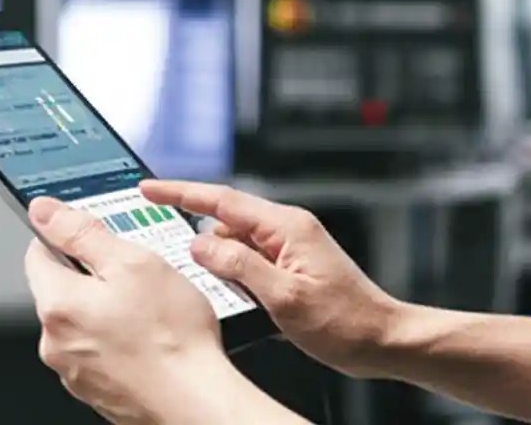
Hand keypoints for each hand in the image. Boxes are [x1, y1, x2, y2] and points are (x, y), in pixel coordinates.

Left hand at [23, 197, 243, 423]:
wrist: (195, 402)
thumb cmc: (172, 337)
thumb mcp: (133, 262)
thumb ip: (82, 233)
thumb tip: (44, 211)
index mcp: (57, 304)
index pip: (37, 253)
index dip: (66, 237)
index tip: (93, 236)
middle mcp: (55, 342)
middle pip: (61, 289)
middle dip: (93, 276)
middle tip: (137, 274)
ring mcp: (73, 371)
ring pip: (81, 322)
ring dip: (106, 310)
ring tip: (150, 310)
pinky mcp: (94, 391)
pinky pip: (97, 351)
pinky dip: (117, 341)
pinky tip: (149, 338)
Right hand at [141, 180, 403, 378]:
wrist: (381, 341)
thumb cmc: (344, 322)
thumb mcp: (284, 297)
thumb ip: (239, 265)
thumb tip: (201, 243)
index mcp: (287, 227)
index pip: (223, 200)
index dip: (181, 193)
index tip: (149, 188)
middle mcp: (288, 231)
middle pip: (227, 222)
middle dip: (196, 236)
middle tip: (169, 254)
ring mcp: (291, 249)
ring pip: (237, 245)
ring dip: (218, 263)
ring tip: (210, 289)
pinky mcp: (292, 268)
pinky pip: (251, 262)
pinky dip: (235, 276)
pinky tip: (234, 299)